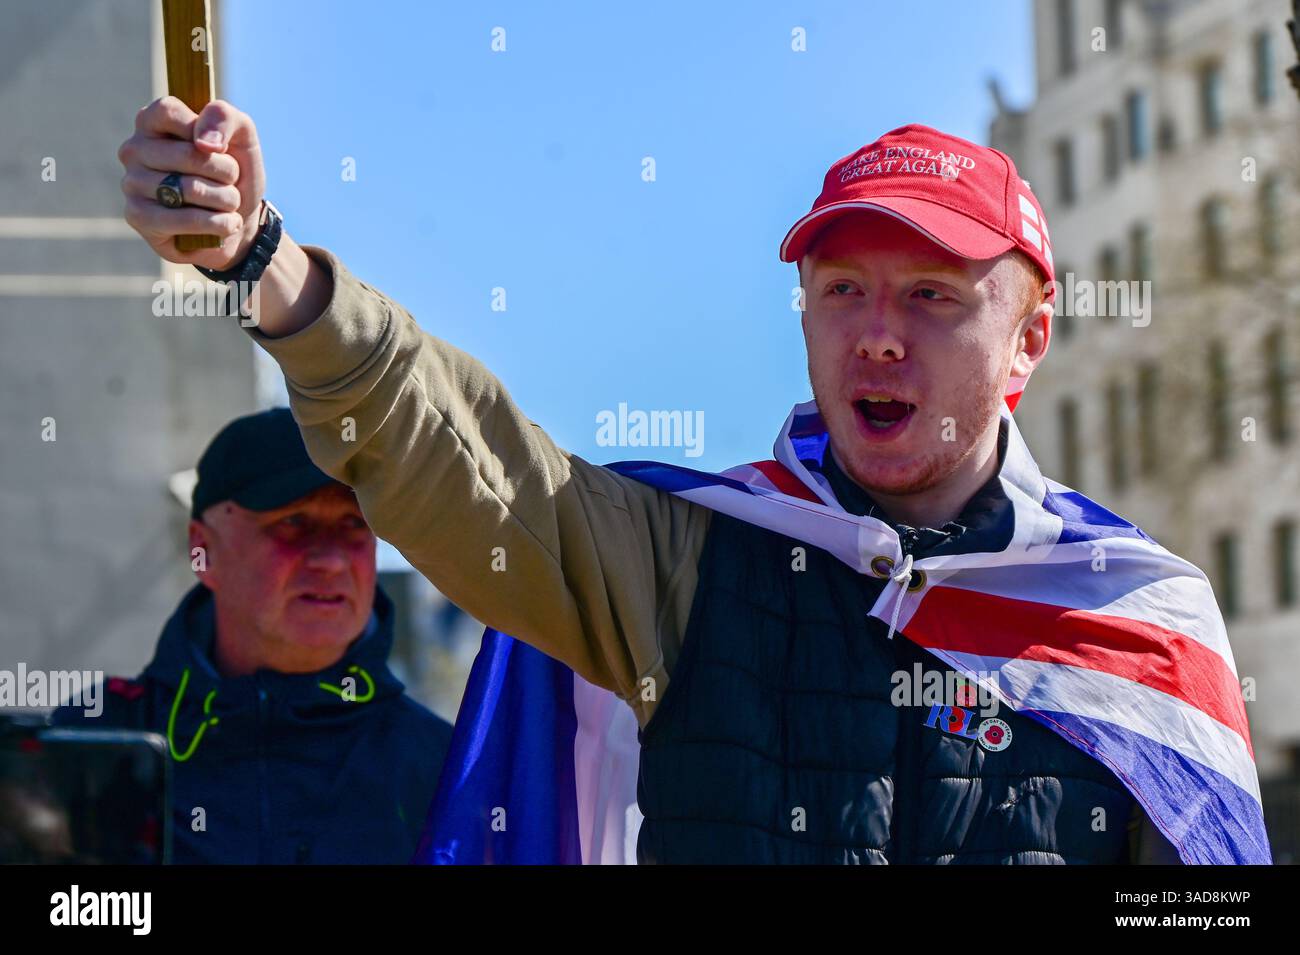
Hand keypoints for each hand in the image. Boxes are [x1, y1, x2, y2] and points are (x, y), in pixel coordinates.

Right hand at [119, 97, 266, 269]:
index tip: (220, 145)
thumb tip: (203, 143)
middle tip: (232, 180)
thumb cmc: (235, 171)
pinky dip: (220, 224)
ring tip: (230, 202)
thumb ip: (224, 117)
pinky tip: (227, 224)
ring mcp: (132, 183)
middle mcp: (134, 149)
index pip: (168, 111)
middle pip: (189, 154)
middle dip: (228, 171)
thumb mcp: (241, 135)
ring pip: (191, 189)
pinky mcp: (138, 217)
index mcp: (152, 122)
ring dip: (227, 199)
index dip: (202, 129)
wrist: (239, 219)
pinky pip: (187, 220)